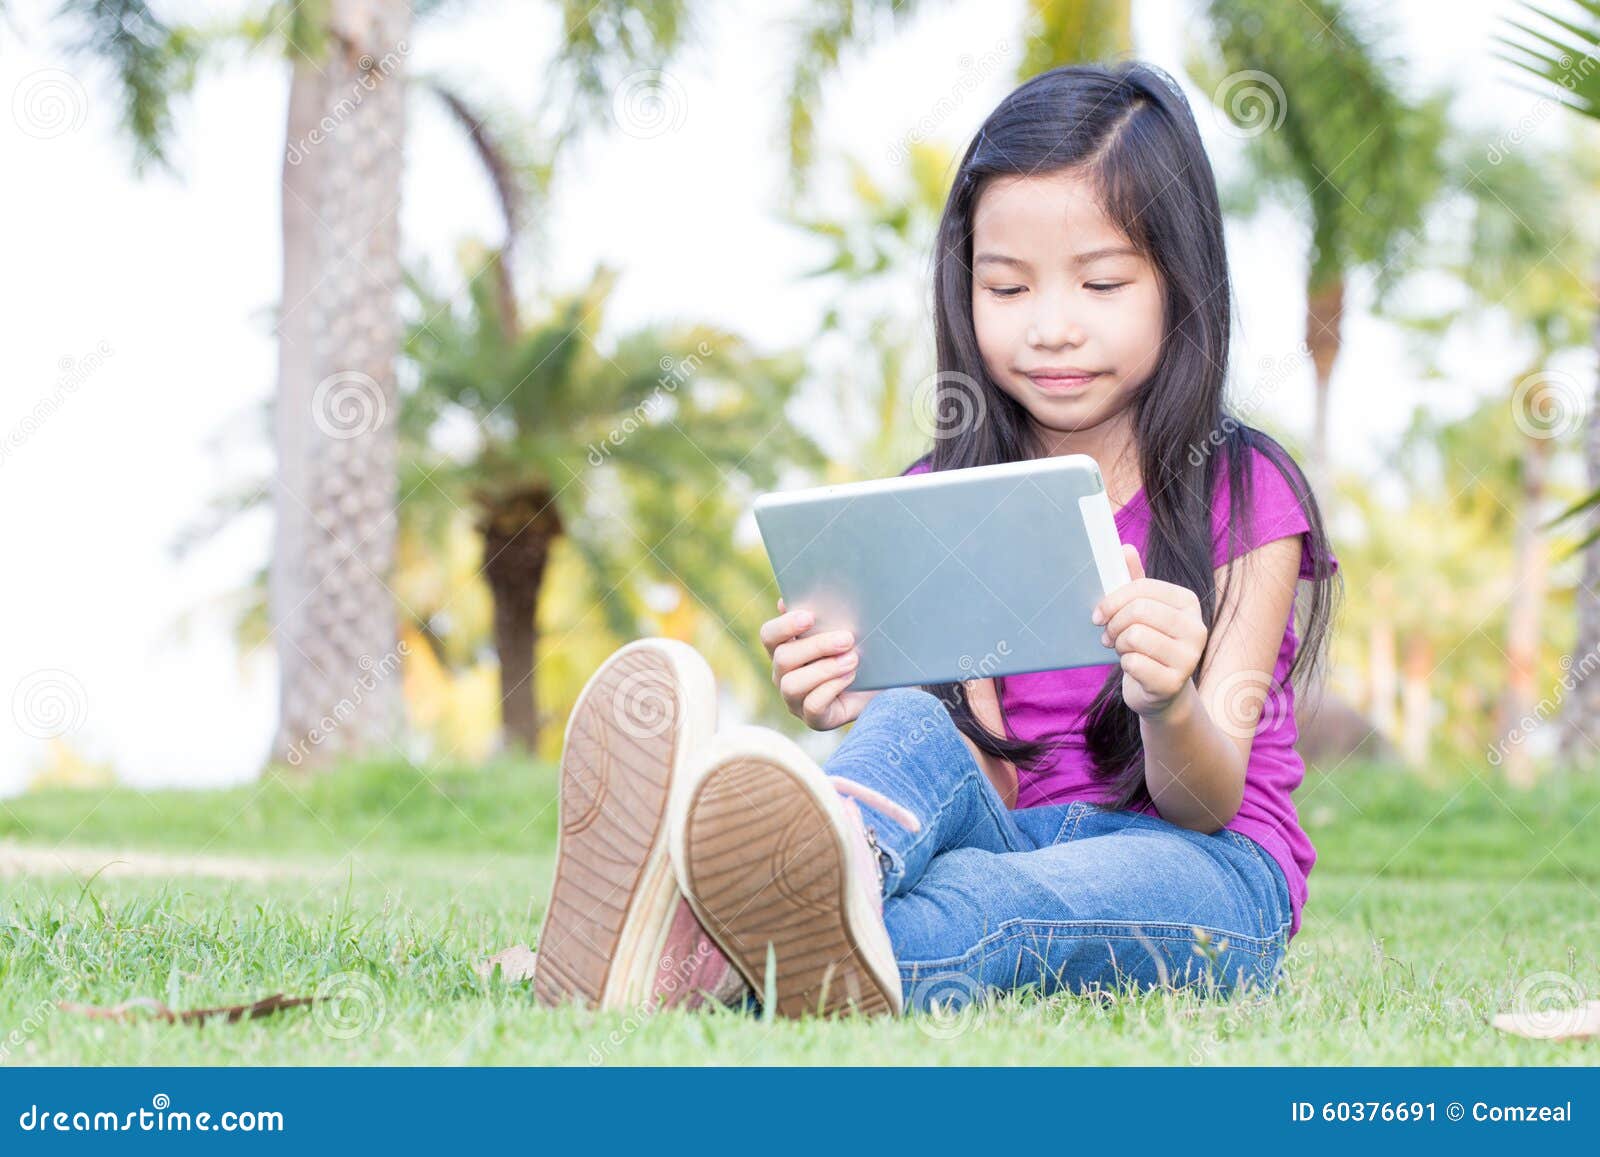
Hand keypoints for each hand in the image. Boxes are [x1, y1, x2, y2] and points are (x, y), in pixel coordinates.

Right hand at [760, 596, 880, 730]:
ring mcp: (795, 700)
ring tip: (852, 660)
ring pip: (792, 684)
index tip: (810, 616)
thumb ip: (825, 615)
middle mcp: (784, 675)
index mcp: (785, 649)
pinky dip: (831, 689)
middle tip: (847, 638)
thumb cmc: (859, 654)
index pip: (769, 635)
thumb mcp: (845, 632)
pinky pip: (812, 706)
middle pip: (782, 658)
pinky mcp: (813, 719)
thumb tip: (793, 600)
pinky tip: (850, 677)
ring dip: (824, 669)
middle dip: (816, 646)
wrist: (883, 686)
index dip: (785, 625)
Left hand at [1092, 544, 1206, 717]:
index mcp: (1188, 603)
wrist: (1161, 692)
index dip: (1112, 600)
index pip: (1141, 588)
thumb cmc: (1148, 645)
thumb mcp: (1142, 611)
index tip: (1099, 614)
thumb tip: (1124, 548)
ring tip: (1124, 650)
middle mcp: (1196, 628)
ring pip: (1134, 636)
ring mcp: (1189, 657)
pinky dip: (1125, 665)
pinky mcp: (1174, 683)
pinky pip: (1134, 664)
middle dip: (1114, 624)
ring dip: (1120, 645)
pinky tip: (1133, 668)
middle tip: (1110, 635)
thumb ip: (1134, 582)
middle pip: (1138, 611)